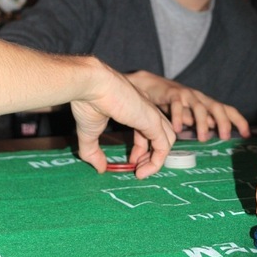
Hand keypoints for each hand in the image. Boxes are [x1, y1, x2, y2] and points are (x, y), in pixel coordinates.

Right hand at [70, 62, 175, 178]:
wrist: (91, 85)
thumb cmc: (88, 102)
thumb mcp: (88, 133)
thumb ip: (93, 152)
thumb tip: (99, 169)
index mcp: (133, 106)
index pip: (146, 129)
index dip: (141, 148)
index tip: (130, 161)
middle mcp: (146, 108)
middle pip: (160, 134)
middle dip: (150, 154)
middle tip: (137, 168)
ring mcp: (152, 114)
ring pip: (167, 139)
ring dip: (156, 159)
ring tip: (140, 172)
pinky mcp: (153, 121)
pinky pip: (164, 146)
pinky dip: (157, 161)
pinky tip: (142, 171)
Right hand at [128, 70, 249, 140]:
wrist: (150, 85)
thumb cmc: (172, 102)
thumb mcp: (190, 113)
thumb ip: (201, 121)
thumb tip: (214, 131)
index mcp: (206, 103)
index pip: (227, 109)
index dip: (239, 120)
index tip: (247, 134)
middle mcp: (199, 98)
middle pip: (217, 107)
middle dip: (224, 122)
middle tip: (225, 137)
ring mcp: (186, 94)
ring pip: (199, 107)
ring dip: (203, 123)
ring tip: (203, 138)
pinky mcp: (172, 93)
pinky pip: (177, 105)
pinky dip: (178, 117)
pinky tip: (177, 130)